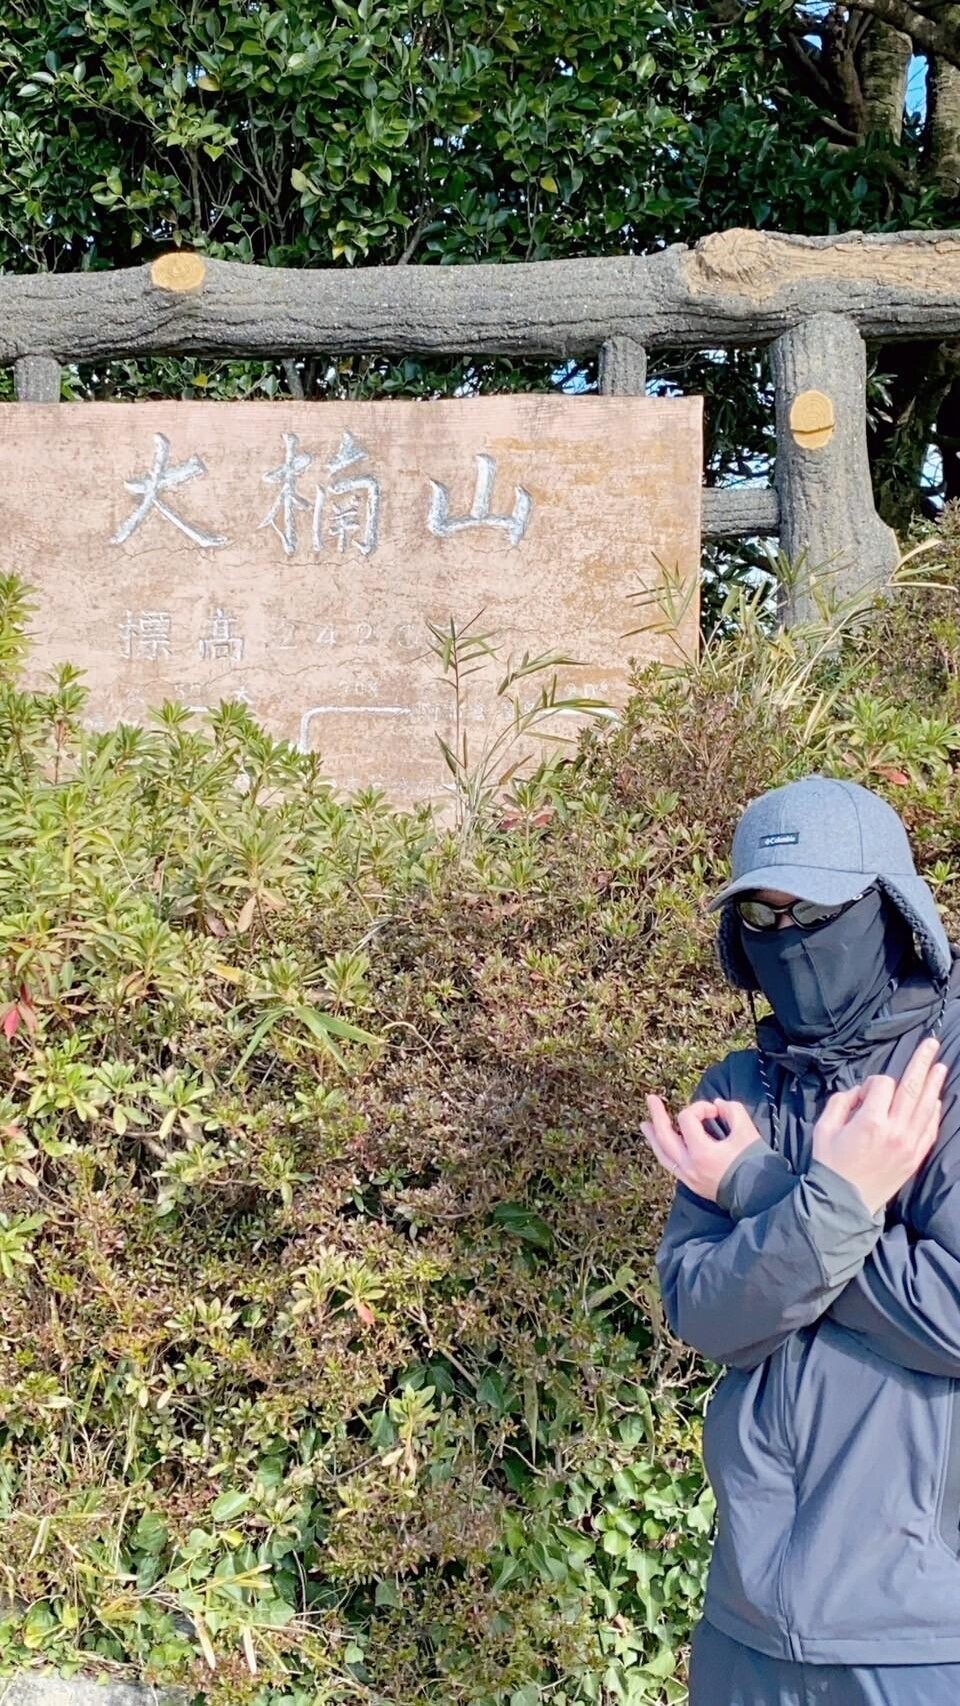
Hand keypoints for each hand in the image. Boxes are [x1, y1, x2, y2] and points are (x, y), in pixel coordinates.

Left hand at [642, 1095, 766, 1203]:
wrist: (761, 1197)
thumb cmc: (754, 1165)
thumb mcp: (747, 1132)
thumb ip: (732, 1111)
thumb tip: (717, 1105)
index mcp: (701, 1152)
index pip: (688, 1119)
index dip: (699, 1108)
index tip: (716, 1111)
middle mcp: (689, 1165)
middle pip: (665, 1136)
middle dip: (658, 1116)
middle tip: (651, 1099)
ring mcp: (688, 1177)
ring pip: (663, 1154)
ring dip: (654, 1137)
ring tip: (645, 1124)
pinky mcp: (692, 1184)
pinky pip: (670, 1165)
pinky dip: (664, 1152)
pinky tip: (661, 1145)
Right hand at [812, 1037, 947, 1215]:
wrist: (844, 1202)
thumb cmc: (830, 1163)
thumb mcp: (823, 1128)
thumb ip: (841, 1102)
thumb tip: (861, 1092)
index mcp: (870, 1121)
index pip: (883, 1085)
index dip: (874, 1082)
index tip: (864, 1093)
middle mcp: (894, 1130)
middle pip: (912, 1088)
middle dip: (922, 1062)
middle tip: (932, 1043)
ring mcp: (908, 1145)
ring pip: (926, 1107)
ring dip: (934, 1084)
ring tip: (940, 1066)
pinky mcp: (914, 1158)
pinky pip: (929, 1130)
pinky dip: (934, 1113)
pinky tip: (936, 1099)